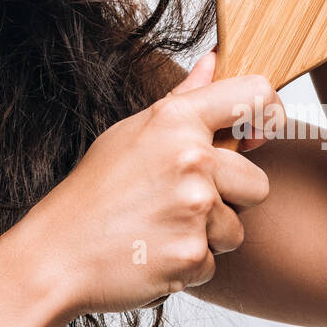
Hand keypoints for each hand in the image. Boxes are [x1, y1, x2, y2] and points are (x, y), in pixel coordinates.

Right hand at [25, 50, 280, 319]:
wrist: (57, 253)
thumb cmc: (93, 192)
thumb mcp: (132, 132)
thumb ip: (182, 98)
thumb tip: (213, 62)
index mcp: (175, 120)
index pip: (255, 95)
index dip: (269, 115)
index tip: (255, 137)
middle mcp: (192, 159)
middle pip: (258, 183)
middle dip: (229, 200)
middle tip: (179, 203)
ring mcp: (194, 209)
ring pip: (236, 229)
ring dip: (206, 236)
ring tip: (159, 228)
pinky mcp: (192, 255)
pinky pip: (214, 262)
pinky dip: (188, 264)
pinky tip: (153, 251)